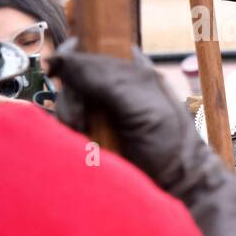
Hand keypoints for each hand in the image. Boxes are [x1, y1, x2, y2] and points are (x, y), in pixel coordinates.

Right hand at [47, 42, 203, 196]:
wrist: (175, 189)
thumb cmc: (170, 144)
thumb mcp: (142, 104)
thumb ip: (105, 78)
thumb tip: (59, 58)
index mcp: (128, 69)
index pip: (88, 47)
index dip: (72, 56)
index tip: (61, 71)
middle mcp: (109, 88)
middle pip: (69, 77)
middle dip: (72, 98)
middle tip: (83, 120)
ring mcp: (97, 114)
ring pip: (63, 104)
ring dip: (70, 120)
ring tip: (89, 138)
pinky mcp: (88, 138)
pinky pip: (63, 129)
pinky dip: (68, 137)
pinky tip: (85, 146)